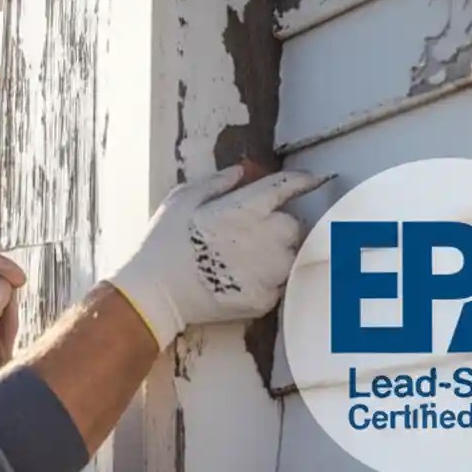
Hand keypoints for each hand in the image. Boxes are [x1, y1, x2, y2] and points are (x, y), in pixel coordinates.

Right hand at [105, 163, 324, 347]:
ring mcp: (267, 271)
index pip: (286, 187)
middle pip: (294, 225)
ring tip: (249, 259)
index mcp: (245, 208)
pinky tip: (242, 280)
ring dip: (278, 254)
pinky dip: (267, 281)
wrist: (155, 292)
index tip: (315, 178)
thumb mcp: (182, 199)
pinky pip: (279, 285)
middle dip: (280, 225)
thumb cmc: (164, 242)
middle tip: (254, 232)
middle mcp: (264, 238)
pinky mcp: (264, 299)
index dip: (304, 180)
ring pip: (290, 257)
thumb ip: (216, 183)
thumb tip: (241, 171)